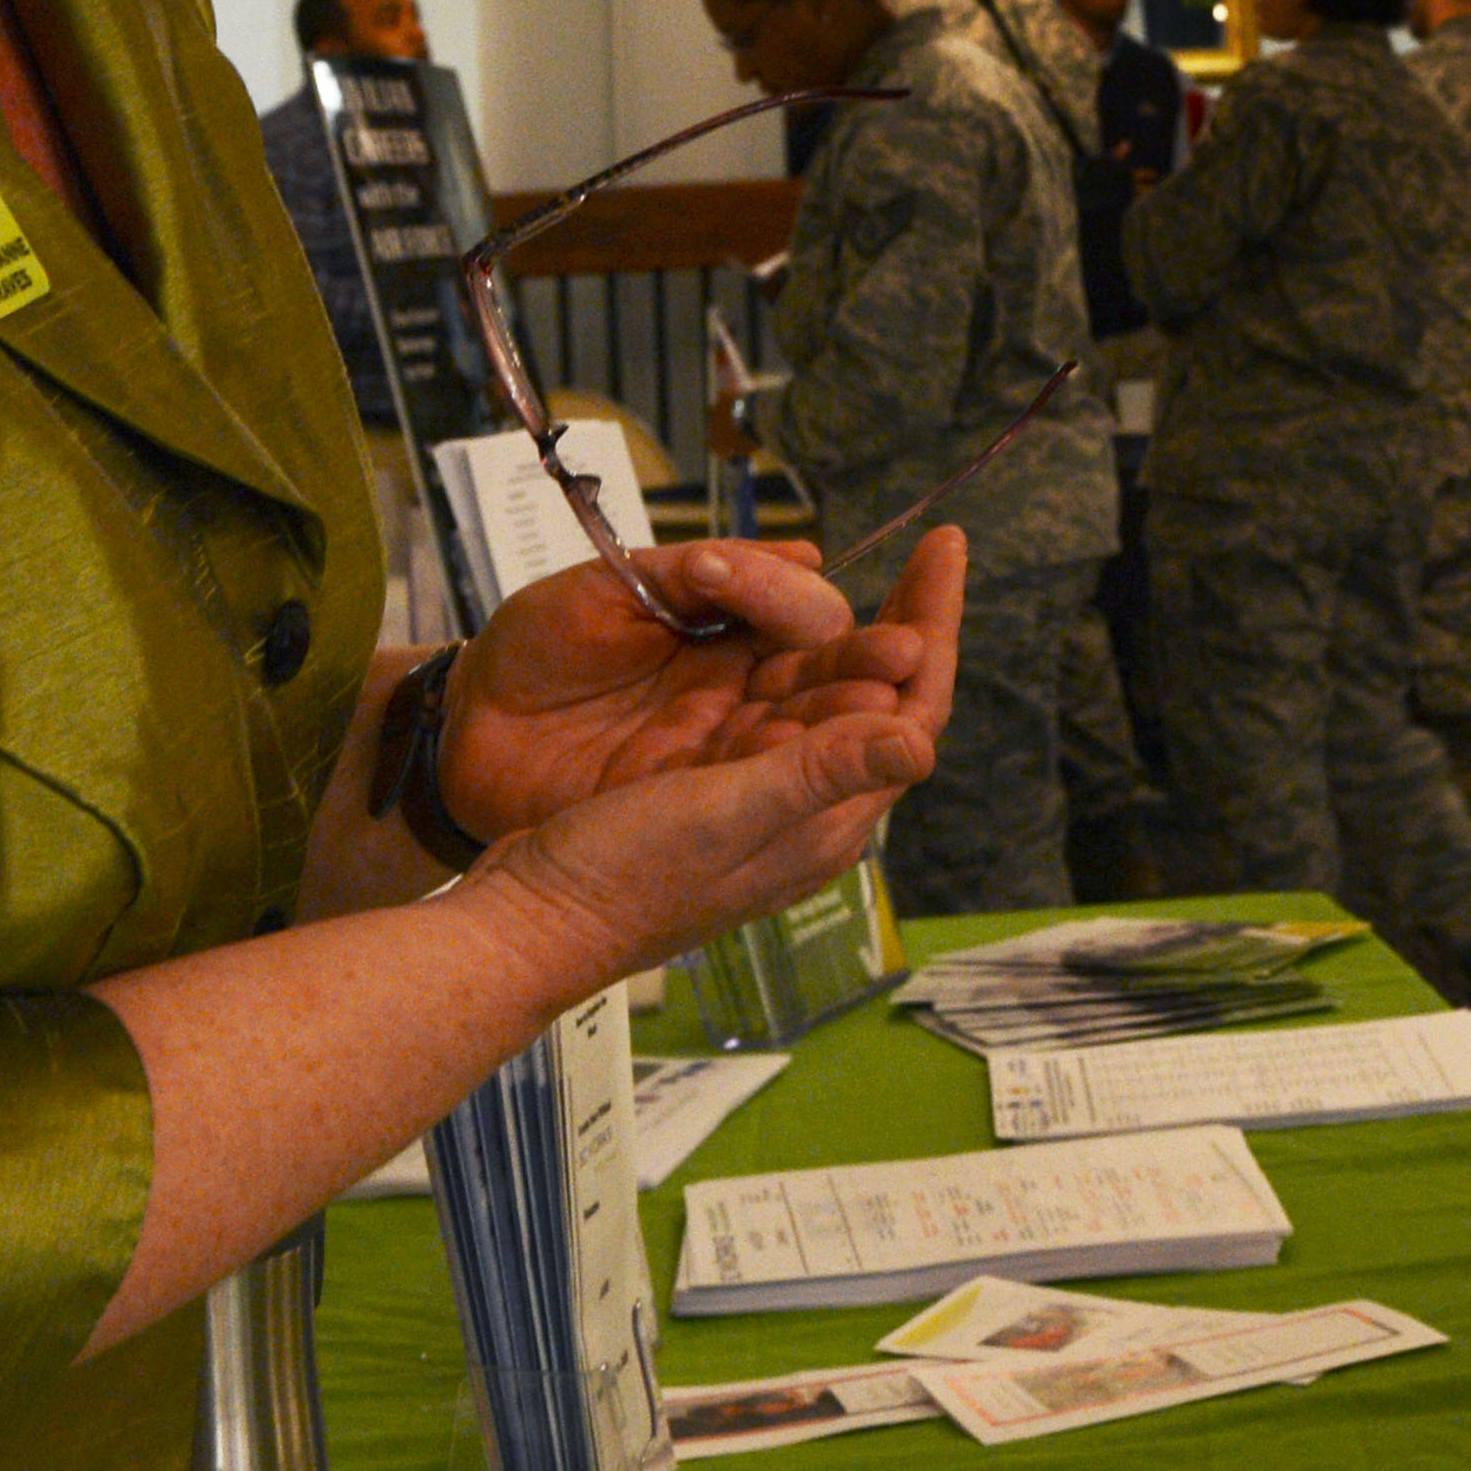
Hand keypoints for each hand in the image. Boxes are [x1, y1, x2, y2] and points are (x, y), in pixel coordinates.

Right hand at [447, 527, 964, 981]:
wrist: (526, 924)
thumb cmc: (622, 878)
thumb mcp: (726, 814)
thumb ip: (819, 773)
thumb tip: (918, 741)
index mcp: (826, 821)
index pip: (912, 712)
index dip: (934, 626)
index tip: (944, 548)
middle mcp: (807, 808)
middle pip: (880, 698)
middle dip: (910, 618)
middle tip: (934, 546)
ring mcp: (760, 797)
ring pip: (828, 698)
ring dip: (853, 633)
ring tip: (879, 570)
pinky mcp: (712, 786)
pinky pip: (773, 706)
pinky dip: (790, 656)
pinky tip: (783, 624)